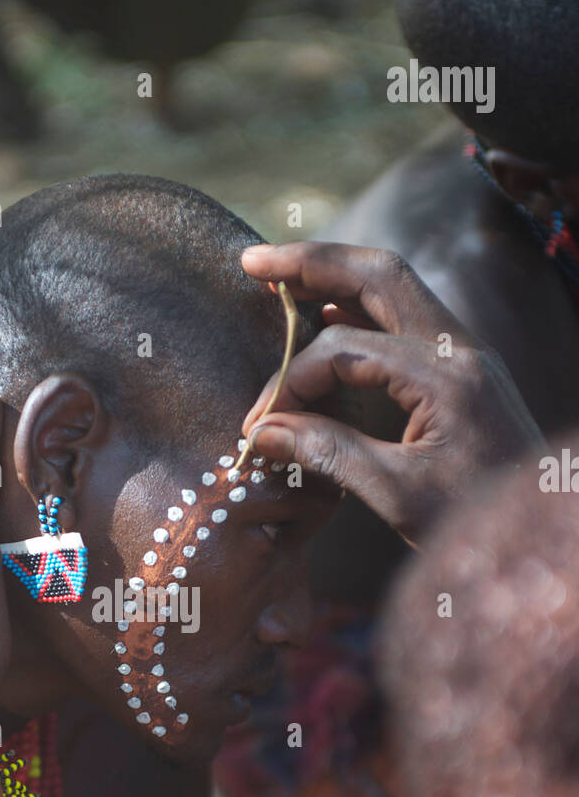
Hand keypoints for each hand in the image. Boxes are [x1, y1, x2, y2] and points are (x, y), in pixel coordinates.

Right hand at [241, 242, 544, 543]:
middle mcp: (461, 348)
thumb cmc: (474, 521)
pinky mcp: (464, 368)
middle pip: (379, 275)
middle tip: (253, 262)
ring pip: (395, 286)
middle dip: (313, 263)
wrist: (542, 534)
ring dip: (337, 276)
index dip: (294, 378)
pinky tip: (329, 315)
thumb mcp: (397, 495)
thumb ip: (329, 454)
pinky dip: (361, 307)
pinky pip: (407, 316)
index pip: (346, 349)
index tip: (262, 421)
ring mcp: (466, 352)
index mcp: (446, 377)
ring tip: (281, 278)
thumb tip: (262, 432)